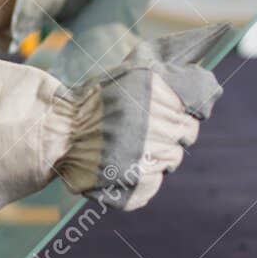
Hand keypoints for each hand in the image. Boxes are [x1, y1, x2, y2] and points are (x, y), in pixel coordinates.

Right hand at [0, 21, 227, 215]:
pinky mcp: (136, 184)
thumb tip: (201, 75)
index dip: (182, 114)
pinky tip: (122, 167)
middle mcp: (156, 124)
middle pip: (186, 135)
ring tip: (128, 149)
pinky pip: (153, 183)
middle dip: (169, 135)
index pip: (193, 109)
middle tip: (142, 134)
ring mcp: (148, 156)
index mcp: (155, 94)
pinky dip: (141, 179)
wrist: (55, 132)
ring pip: (171, 160)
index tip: (168, 116)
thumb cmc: (90, 101)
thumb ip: (161, 73)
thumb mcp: (127, 75)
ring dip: (155, 156)